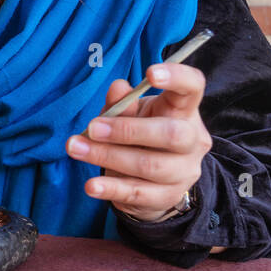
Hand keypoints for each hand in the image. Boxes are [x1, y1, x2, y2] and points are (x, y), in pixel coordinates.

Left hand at [65, 62, 211, 222]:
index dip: (177, 77)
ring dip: (108, 156)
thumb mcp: (131, 115)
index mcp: (184, 111)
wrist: (154, 183)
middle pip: (173, 134)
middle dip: (129, 130)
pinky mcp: (167, 197)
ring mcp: (183, 172)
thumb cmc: (141, 138)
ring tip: (76, 148)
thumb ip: (123, 103)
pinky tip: (91, 186)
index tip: (150, 72)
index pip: (193, 87)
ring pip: (150, 165)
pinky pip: (138, 193)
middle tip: (92, 127)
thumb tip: (117, 87)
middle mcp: (192, 141)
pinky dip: (111, 189)